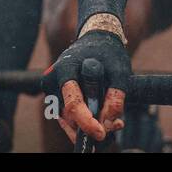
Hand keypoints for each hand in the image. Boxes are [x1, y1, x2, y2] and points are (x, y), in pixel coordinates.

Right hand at [42, 29, 130, 143]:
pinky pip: (68, 115)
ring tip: (113, 122)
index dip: (86, 122)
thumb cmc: (108, 52)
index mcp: (65, 69)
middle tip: (113, 129)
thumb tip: (109, 124)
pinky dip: (83, 120)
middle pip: (68, 115)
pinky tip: (102, 118)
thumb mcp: (119, 71)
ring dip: (87, 125)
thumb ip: (116, 97)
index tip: (101, 133)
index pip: (73, 103)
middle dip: (89, 127)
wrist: (97, 37)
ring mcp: (52, 89)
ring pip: (67, 119)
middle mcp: (53, 80)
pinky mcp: (57, 95)